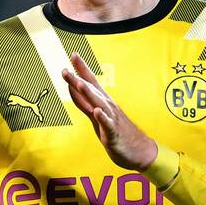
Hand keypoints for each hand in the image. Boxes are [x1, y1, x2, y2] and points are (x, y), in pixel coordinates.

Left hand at [61, 52, 157, 170]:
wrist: (139, 151)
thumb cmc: (115, 131)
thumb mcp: (95, 115)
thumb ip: (83, 101)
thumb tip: (71, 86)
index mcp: (102, 102)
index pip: (90, 81)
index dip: (81, 68)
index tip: (73, 54)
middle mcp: (107, 107)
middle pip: (91, 90)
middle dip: (78, 79)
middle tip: (66, 68)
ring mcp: (111, 119)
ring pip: (98, 104)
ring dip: (89, 93)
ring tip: (79, 83)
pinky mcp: (114, 134)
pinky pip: (108, 125)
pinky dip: (102, 118)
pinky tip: (97, 111)